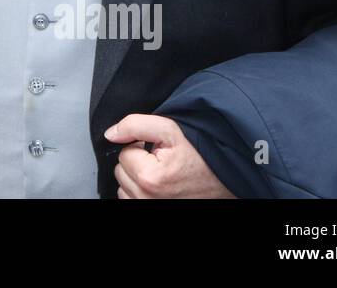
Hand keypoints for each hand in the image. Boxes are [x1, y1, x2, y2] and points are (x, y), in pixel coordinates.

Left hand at [107, 114, 234, 198]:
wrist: (226, 179)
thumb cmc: (203, 157)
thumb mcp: (171, 130)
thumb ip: (136, 125)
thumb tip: (111, 133)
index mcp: (150, 178)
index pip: (124, 154)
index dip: (139, 147)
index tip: (158, 151)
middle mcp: (148, 199)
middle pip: (121, 172)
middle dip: (137, 163)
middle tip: (160, 162)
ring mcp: (149, 208)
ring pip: (124, 187)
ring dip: (137, 179)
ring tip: (161, 174)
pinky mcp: (152, 211)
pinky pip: (131, 200)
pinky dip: (140, 192)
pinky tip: (158, 186)